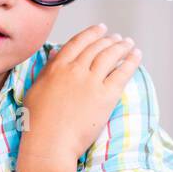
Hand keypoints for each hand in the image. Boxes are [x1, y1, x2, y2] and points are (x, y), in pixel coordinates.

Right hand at [21, 24, 141, 163]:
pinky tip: (136, 55)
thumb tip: (56, 54)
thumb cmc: (37, 122)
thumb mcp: (36, 90)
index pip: (78, 42)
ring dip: (121, 46)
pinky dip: (131, 61)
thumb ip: (48, 70)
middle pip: (96, 47)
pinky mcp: (105, 96)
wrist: (49, 143)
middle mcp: (75, 70)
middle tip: (117, 38)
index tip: (101, 29)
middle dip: (109, 39)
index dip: (92, 33)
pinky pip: (122, 72)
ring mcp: (91, 82)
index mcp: (57, 67)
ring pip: (110, 55)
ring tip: (128, 44)